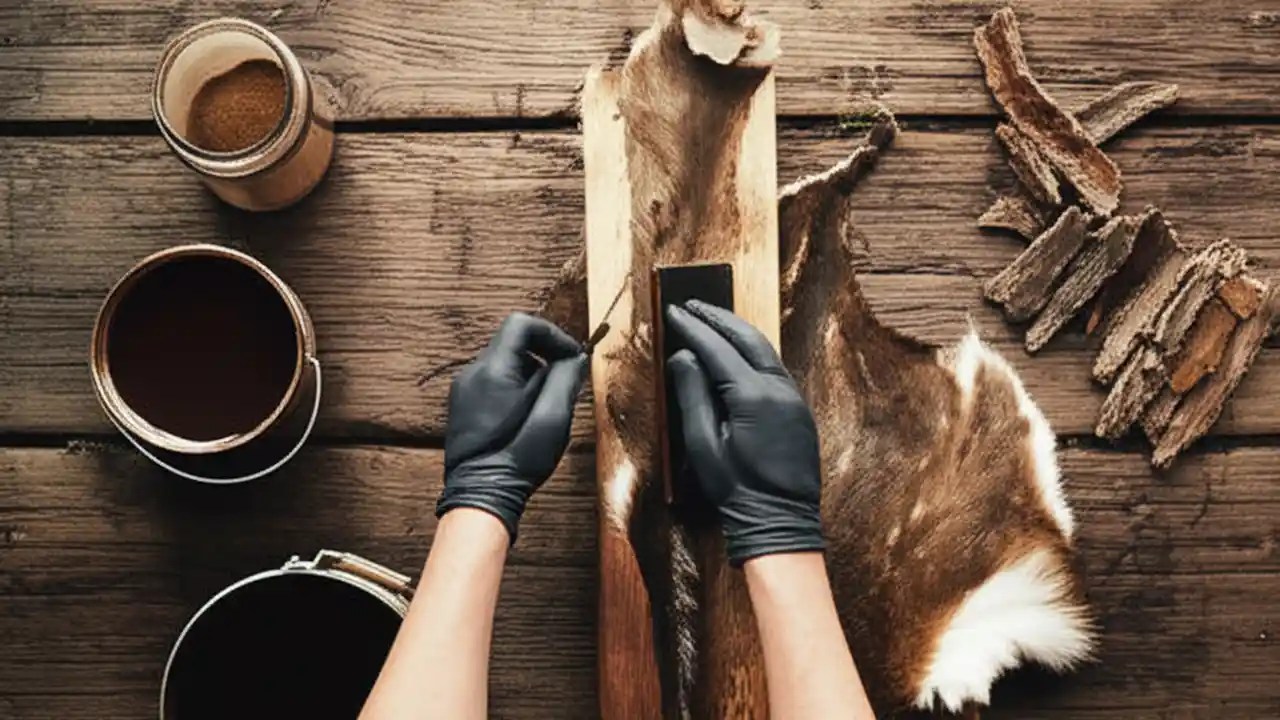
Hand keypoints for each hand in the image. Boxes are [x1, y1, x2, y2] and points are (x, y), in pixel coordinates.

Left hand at [437, 313, 587, 541]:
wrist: (479, 496)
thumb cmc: (517, 459)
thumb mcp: (553, 418)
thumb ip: (566, 380)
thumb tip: (575, 357)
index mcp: (492, 370)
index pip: (521, 324)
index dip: (552, 334)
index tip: (571, 357)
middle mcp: (472, 373)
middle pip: (513, 342)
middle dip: (545, 357)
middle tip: (564, 384)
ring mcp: (464, 390)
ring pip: (505, 363)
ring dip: (532, 375)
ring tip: (546, 406)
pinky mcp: (463, 406)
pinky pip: (494, 382)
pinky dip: (516, 388)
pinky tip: (527, 417)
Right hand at [665, 300, 823, 565]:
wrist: (781, 521)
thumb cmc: (737, 489)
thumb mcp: (703, 443)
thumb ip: (692, 395)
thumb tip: (683, 356)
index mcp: (752, 395)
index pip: (717, 349)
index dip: (692, 328)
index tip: (673, 313)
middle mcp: (778, 389)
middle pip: (746, 338)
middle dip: (717, 318)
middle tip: (692, 305)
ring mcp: (793, 398)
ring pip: (764, 350)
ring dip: (737, 332)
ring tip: (712, 320)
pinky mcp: (799, 409)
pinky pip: (774, 368)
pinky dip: (752, 352)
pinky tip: (737, 352)